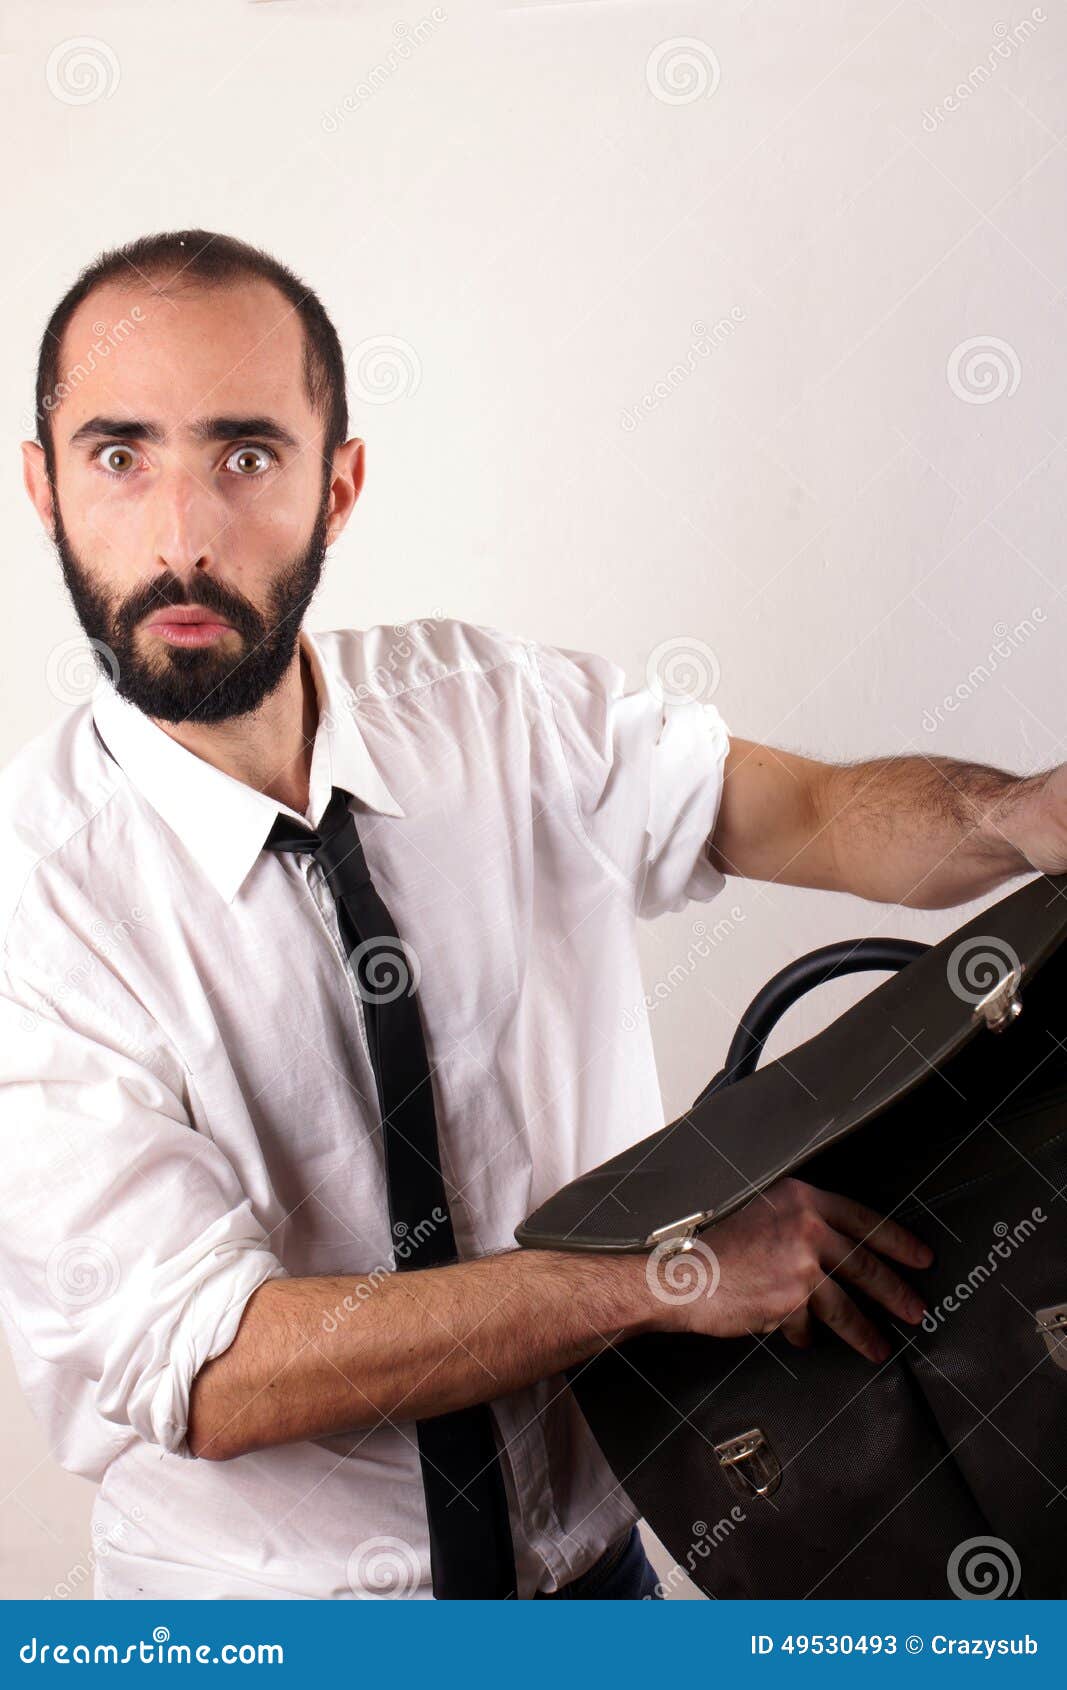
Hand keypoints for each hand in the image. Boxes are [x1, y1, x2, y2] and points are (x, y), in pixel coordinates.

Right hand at [648, 1177, 933, 1362]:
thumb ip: (795, 1224)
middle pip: (865, 1262)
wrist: (679, 1272)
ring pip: (846, 1303)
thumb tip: (832, 1248)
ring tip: (879, 1346)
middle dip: (896, 1290)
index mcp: (800, 1199)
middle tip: (916, 1309)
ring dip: (865, 1330)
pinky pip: (808, 1324)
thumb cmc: (709, 1241)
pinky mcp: (789, 1302)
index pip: (863, 1218)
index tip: (920, 1256)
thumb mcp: (758, 1213)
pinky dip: (807, 1334)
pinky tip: (805, 1339)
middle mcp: (805, 1229)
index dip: (897, 1239)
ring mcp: (799, 1267)